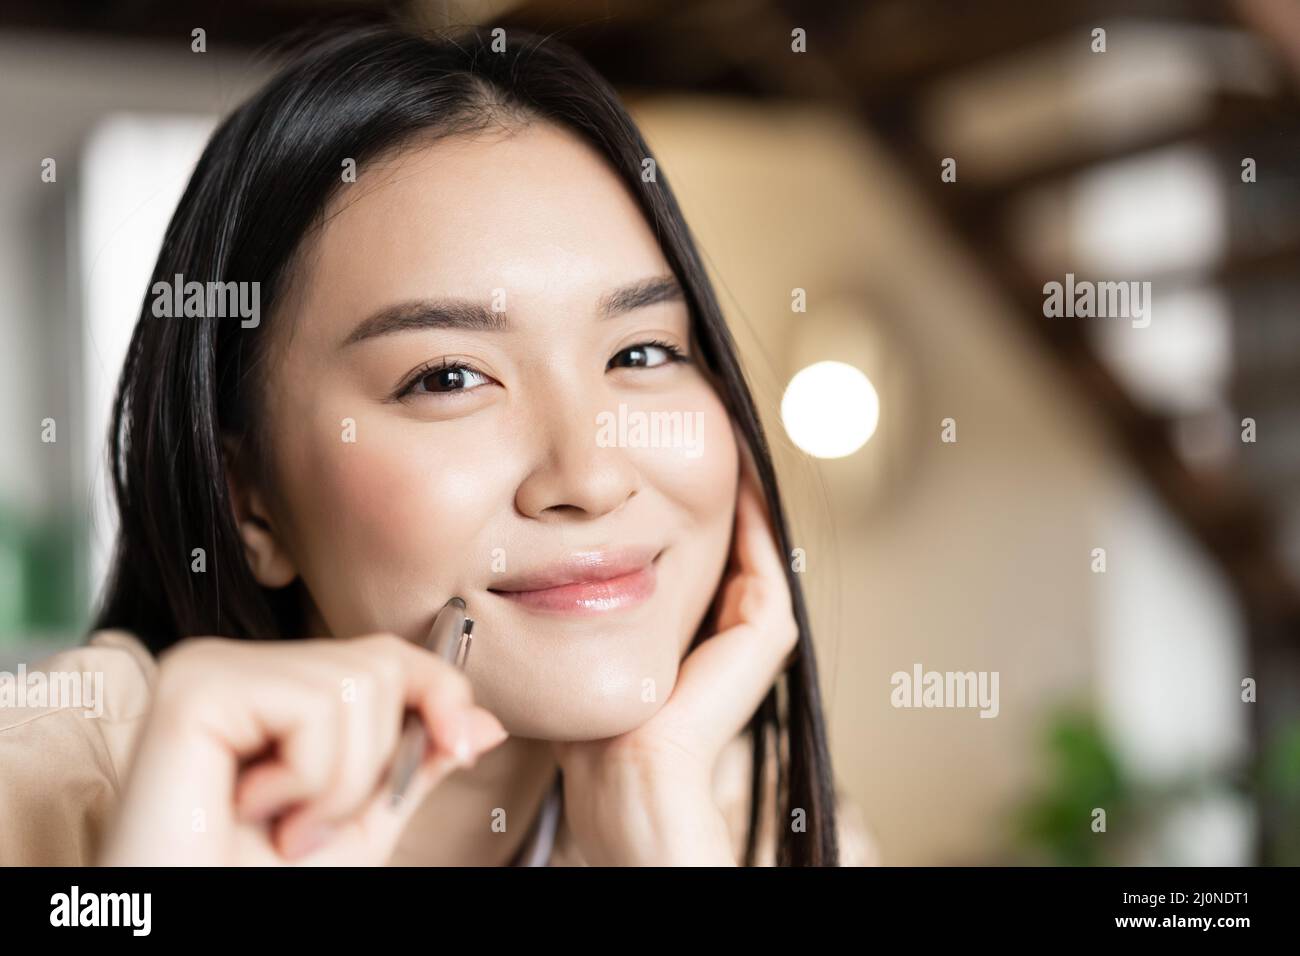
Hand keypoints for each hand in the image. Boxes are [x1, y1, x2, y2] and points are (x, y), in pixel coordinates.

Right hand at [99, 633, 507, 865]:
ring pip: (356, 684)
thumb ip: (414, 764)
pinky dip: (307, 776)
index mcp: (269, 686)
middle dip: (372, 763)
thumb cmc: (257, 885)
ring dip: (337, 781)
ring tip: (281, 822)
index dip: (440, 693)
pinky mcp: (194, 686)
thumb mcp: (359, 821)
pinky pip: (314, 704)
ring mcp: (209, 666)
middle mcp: (235, 663)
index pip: (384, 654)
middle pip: (380, 665)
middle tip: (311, 822)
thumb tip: (487, 721)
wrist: (187, 932)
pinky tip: (251, 806)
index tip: (460, 748)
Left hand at [551, 447, 798, 864]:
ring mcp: (753, 628)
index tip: (654, 456)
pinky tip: (733, 464)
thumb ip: (579, 604)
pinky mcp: (769, 627)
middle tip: (693, 430)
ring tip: (719, 430)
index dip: (673, 506)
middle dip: (705, 489)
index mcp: (690, 635)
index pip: (687, 554)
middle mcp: (728, 630)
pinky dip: (753, 508)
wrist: (621, 764)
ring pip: (748, 540)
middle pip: (723, 542)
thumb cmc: (591, 719)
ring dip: (734, 488)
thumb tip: (539, 553)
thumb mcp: (582, 641)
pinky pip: (764, 550)